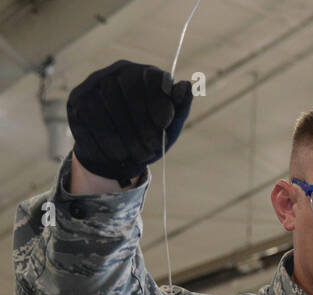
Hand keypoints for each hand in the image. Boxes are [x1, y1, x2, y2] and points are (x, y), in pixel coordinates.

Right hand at [67, 60, 192, 186]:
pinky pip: (90, 118)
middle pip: (128, 92)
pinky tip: (119, 154)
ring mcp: (93, 84)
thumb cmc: (148, 135)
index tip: (165, 124)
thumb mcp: (169, 126)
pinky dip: (108, 140)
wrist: (118, 155)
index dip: (159, 101)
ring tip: (139, 155)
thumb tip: (187, 86)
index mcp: (143, 73)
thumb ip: (179, 107)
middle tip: (153, 147)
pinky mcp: (77, 100)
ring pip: (108, 105)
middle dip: (143, 124)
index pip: (151, 77)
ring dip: (126, 135)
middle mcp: (116, 72)